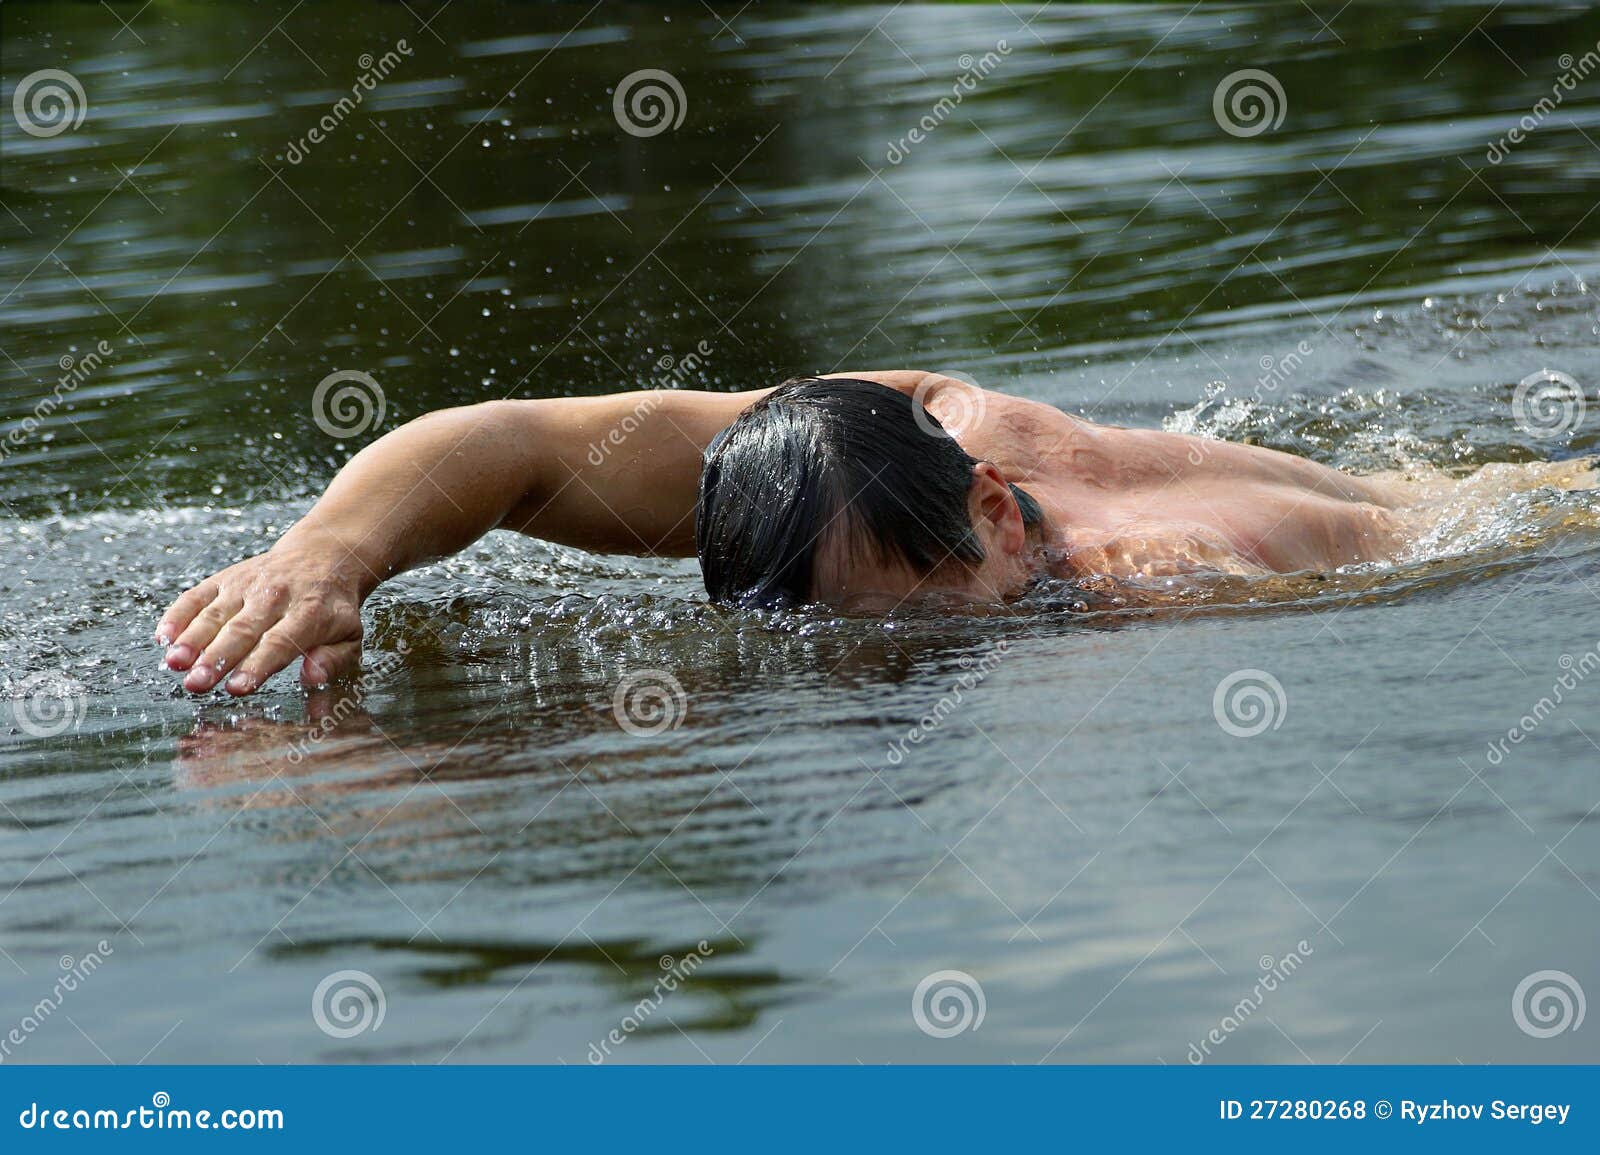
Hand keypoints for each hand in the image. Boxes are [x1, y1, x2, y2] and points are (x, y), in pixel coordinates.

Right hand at [156, 532, 367, 695]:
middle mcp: (275, 596)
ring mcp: (247, 585)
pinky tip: (163, 637)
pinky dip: (178, 615)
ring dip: (192, 640)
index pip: (280, 642)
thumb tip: (313, 678)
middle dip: (216, 659)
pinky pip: (197, 595)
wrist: (323, 556)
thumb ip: (334, 659)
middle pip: (242, 630)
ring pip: (215, 613)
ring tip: (174, 664)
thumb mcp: (350, 635)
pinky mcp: (225, 578)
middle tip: (196, 684)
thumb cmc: (333, 608)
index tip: (237, 688)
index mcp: (310, 613)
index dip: (257, 665)